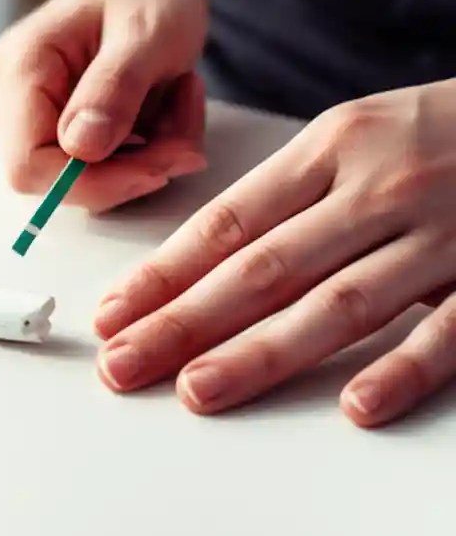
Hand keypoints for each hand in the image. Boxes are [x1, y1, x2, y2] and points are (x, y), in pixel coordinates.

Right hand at [0, 0, 210, 211]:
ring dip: (145, 160)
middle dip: (130, 169)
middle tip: (186, 134)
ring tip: (180, 105)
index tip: (160, 165)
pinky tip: (163, 114)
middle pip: (55, 179)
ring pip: (81, 178)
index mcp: (19, 70)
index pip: (29, 164)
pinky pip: (94, 170)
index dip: (91, 181)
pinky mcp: (52, 128)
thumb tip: (82, 150)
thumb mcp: (147, 33)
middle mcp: (8, 97)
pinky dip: (141, 155)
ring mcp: (26, 116)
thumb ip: (114, 89)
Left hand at [95, 80, 455, 426]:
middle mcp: (376, 189)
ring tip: (198, 389)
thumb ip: (286, 191)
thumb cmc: (437, 130)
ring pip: (338, 304)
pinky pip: (447, 329)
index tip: (112, 314)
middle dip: (184, 321)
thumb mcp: (354, 133)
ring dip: (262, 352)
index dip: (165, 273)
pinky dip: (403, 368)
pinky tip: (356, 405)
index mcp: (331, 148)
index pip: (228, 222)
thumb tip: (198, 256)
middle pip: (263, 268)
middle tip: (124, 364)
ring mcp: (439, 235)